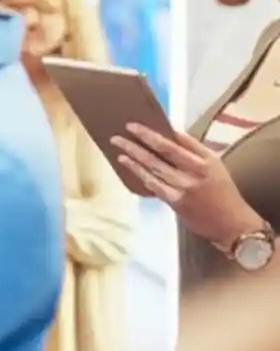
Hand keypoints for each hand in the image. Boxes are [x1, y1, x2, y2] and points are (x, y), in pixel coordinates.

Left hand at [110, 123, 262, 245]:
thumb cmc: (223, 191)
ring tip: (118, 148)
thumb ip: (194, 150)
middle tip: (119, 134)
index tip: (134, 126)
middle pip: (161, 153)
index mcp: (205, 160)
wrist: (233, 223)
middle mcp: (195, 172)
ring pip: (153, 168)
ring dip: (134, 157)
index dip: (151, 134)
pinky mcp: (176, 203)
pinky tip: (128, 166)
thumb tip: (170, 134)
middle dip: (138, 142)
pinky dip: (140, 174)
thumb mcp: (216, 165)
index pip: (174, 142)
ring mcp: (184, 188)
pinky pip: (153, 185)